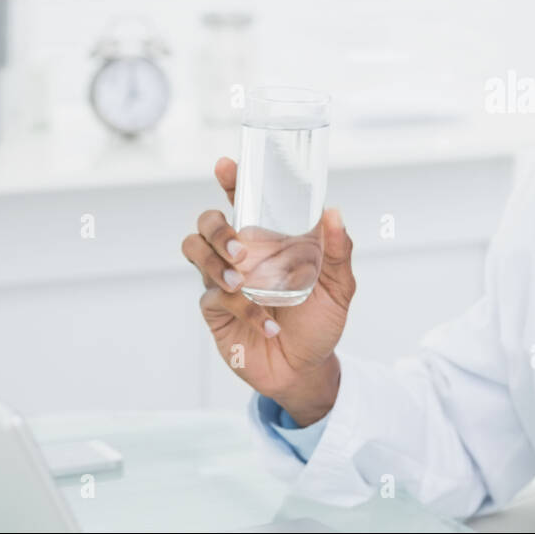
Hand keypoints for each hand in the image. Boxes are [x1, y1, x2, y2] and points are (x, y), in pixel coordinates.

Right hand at [182, 157, 354, 422]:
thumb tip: (333, 212)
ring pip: (194, 249)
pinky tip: (268, 323)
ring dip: (212, 260)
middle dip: (215, 226)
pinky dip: (241, 307)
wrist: (306, 368)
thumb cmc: (320, 320)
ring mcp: (223, 279)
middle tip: (239, 248)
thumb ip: (338, 250)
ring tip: (238, 281)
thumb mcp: (340, 286)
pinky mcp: (216, 309)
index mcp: (270, 239)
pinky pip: (213, 296)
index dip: (231, 180)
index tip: (226, 166)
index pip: (245, 201)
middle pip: (208, 221)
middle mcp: (243, 254)